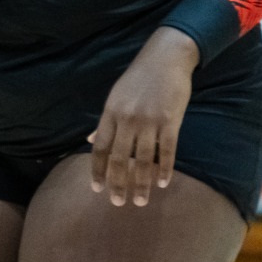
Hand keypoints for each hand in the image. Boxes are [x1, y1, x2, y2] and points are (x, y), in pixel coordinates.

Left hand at [89, 27, 198, 206]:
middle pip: (120, 158)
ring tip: (141, 201)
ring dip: (141, 183)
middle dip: (118, 184)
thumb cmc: (139, 78)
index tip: (97, 189)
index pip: (100, 148)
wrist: (166, 58)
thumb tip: (91, 141)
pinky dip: (165, 169)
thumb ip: (105, 122)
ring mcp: (149, 121)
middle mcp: (127, 119)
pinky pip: (167, 151)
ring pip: (143, 160)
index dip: (98, 170)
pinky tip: (163, 183)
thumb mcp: (115, 96)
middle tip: (119, 203)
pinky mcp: (170, 121)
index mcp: (110, 113)